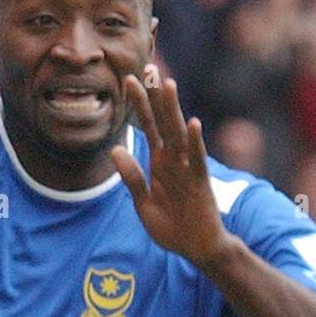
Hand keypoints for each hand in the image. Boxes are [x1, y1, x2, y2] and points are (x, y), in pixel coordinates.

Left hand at [111, 72, 231, 269]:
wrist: (196, 249)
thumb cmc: (172, 227)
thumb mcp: (143, 204)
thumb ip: (131, 178)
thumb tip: (115, 149)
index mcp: (159, 163)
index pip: (148, 127)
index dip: (139, 105)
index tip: (128, 80)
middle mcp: (174, 161)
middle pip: (163, 122)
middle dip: (155, 97)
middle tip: (147, 67)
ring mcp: (187, 170)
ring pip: (179, 135)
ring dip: (174, 111)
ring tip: (168, 86)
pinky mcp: (200, 183)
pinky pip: (196, 160)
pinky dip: (194, 142)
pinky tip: (192, 123)